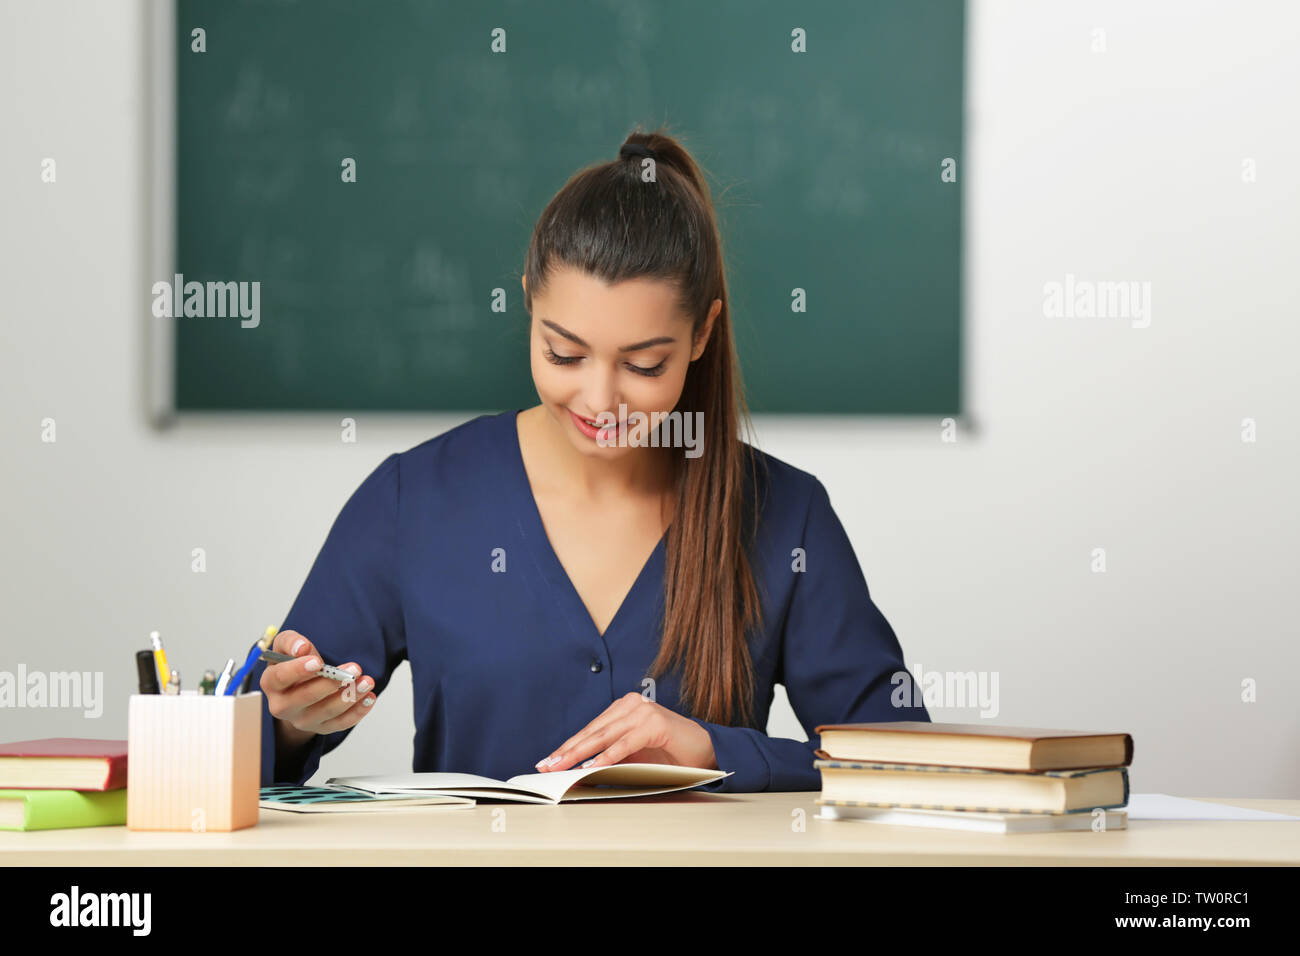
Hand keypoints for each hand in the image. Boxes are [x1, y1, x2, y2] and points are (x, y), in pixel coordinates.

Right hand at [260, 629, 375, 740]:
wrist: (299, 687)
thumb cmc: (293, 662)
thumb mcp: (286, 646)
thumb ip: (291, 641)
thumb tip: (302, 648)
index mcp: (271, 683)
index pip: (280, 678)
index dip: (298, 670)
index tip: (318, 662)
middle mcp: (282, 706)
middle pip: (305, 697)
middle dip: (331, 683)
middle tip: (354, 669)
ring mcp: (301, 720)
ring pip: (326, 712)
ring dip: (349, 697)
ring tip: (367, 681)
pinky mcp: (321, 728)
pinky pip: (340, 724)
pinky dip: (357, 712)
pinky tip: (369, 698)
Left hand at [534, 692, 717, 771]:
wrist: (704, 752)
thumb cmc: (667, 755)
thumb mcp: (632, 756)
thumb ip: (609, 757)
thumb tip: (577, 772)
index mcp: (623, 707)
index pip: (590, 729)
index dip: (568, 746)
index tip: (547, 761)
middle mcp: (631, 704)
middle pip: (592, 731)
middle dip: (567, 751)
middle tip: (547, 766)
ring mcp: (643, 711)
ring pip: (604, 736)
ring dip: (581, 754)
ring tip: (562, 767)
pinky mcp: (655, 723)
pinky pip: (625, 743)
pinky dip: (607, 757)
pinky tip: (592, 767)